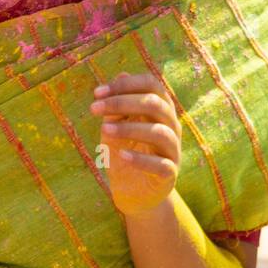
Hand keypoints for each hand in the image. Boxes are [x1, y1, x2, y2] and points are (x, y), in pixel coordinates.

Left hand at [92, 72, 181, 215]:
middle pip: (155, 104)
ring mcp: (173, 150)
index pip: (151, 85)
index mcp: (161, 109)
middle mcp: (171, 125)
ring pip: (160, 132)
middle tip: (94, 108)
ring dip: (130, 128)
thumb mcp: (115, 126)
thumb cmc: (125, 151)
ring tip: (104, 129)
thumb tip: (121, 74)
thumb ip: (118, 105)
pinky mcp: (169, 174)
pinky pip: (161, 164)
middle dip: (122, 102)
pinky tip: (122, 155)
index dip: (125, 85)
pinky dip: (141, 159)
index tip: (97, 93)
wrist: (133, 192)